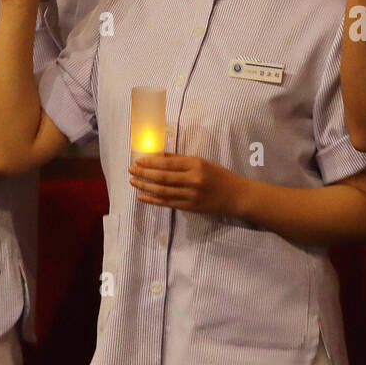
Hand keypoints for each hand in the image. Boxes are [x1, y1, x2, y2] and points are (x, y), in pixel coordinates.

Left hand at [130, 152, 244, 215]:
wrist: (235, 195)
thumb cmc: (218, 175)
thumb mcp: (201, 162)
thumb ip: (180, 160)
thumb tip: (159, 156)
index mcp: (195, 165)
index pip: (168, 164)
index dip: (151, 163)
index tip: (138, 161)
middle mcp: (192, 180)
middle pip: (163, 178)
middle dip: (144, 174)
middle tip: (131, 171)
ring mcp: (190, 196)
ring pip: (163, 191)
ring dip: (146, 187)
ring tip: (133, 182)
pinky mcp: (189, 207)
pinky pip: (167, 203)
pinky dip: (153, 200)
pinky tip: (142, 196)